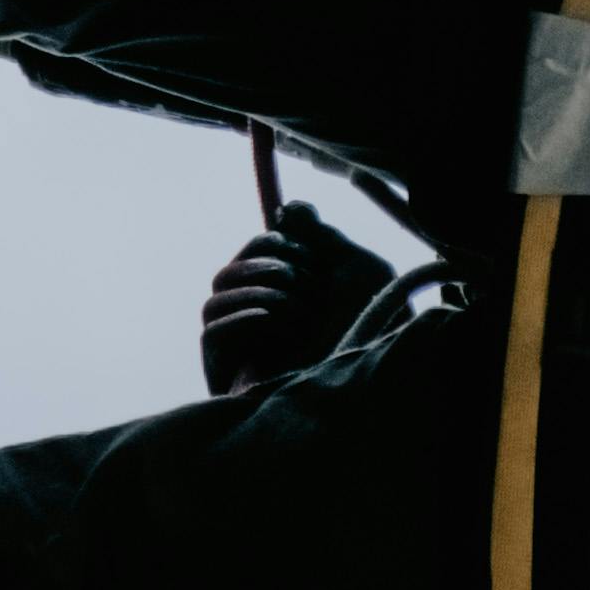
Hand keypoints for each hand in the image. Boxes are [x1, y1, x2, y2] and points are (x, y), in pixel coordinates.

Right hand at [198, 201, 393, 396]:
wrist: (378, 380)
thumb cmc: (376, 329)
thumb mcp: (356, 270)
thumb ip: (321, 236)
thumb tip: (290, 208)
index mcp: (286, 297)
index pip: (248, 258)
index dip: (268, 244)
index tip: (299, 250)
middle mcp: (260, 324)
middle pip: (225, 275)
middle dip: (266, 268)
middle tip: (305, 284)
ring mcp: (244, 353)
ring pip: (213, 301)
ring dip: (259, 293)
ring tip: (299, 312)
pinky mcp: (233, 380)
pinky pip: (211, 334)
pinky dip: (239, 319)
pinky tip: (272, 321)